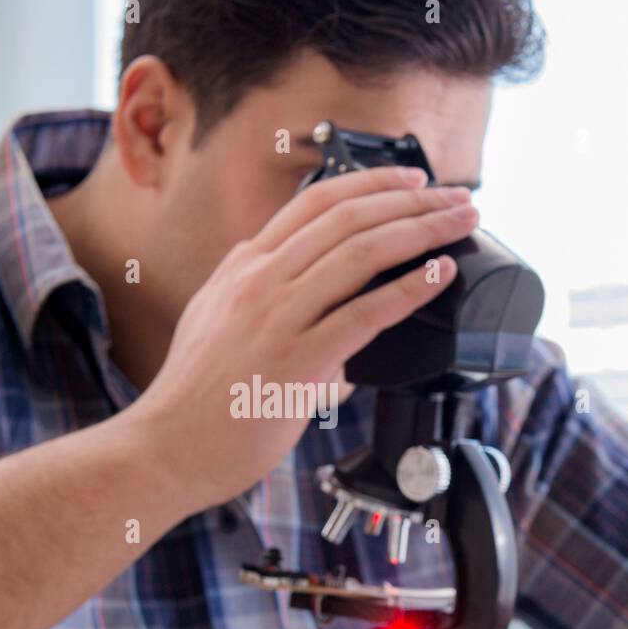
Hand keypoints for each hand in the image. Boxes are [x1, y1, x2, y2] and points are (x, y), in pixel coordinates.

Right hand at [134, 164, 473, 515]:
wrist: (166, 448)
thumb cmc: (196, 399)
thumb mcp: (219, 324)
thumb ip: (265, 304)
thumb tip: (328, 317)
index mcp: (243, 267)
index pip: (315, 203)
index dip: (371, 183)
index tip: (411, 180)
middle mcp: (259, 280)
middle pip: (348, 218)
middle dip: (412, 200)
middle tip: (457, 196)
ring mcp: (276, 317)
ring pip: (361, 253)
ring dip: (422, 231)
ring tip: (461, 223)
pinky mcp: (295, 360)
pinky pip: (364, 313)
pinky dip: (409, 289)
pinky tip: (438, 275)